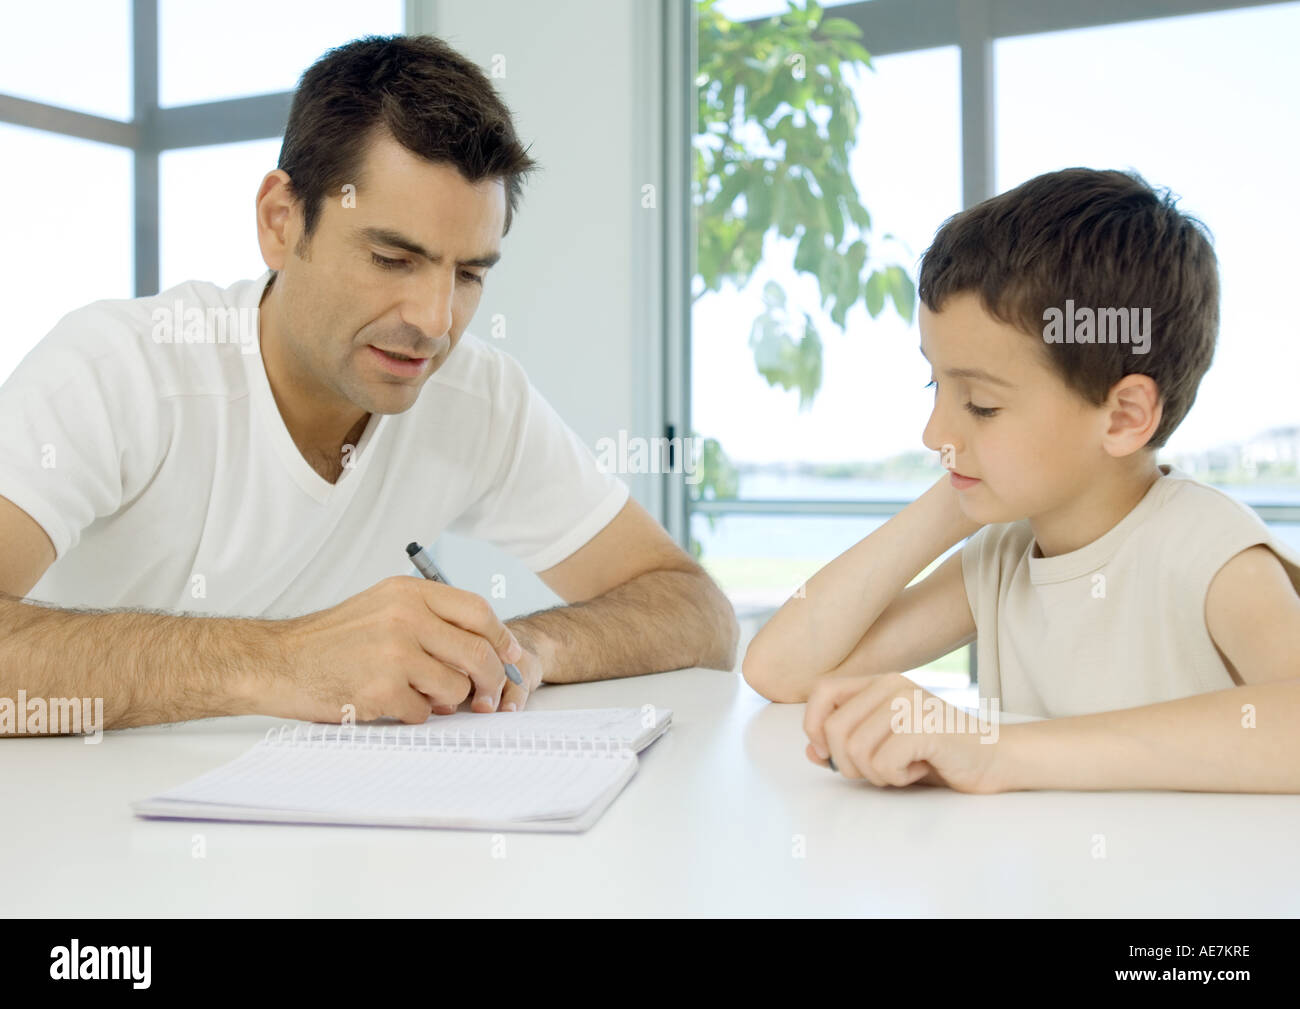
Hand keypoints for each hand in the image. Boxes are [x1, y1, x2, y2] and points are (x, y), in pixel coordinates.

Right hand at [265, 576, 522, 723]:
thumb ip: (429, 620)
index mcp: (409, 594)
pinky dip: (413, 715)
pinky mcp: (381, 689)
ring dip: (446, 702)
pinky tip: (389, 704)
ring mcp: (395, 653)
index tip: (510, 656)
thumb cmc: (330, 641)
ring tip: (421, 697)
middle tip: (489, 697)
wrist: (276, 662)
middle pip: (478, 652)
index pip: (478, 611)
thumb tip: (485, 648)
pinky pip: (423, 713)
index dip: (501, 638)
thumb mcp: (382, 608)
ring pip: (455, 687)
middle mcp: (406, 617)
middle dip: (492, 680)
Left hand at [802, 672, 1008, 793]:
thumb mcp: (884, 747)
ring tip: (904, 768)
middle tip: (880, 770)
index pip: (822, 691)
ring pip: (856, 750)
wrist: (995, 759)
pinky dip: (897, 778)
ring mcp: (910, 703)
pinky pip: (883, 764)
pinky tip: (920, 768)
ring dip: (876, 774)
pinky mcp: (925, 726)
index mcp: (879, 683)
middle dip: (849, 764)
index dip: (814, 726)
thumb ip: (846, 745)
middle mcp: (892, 685)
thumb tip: (811, 751)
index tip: (828, 754)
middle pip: (835, 730)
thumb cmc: (937, 755)